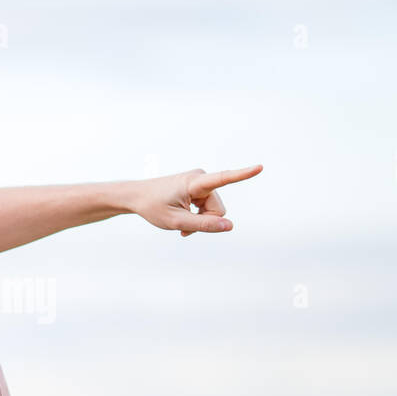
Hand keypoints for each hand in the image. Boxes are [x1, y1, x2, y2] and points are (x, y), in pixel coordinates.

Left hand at [128, 165, 262, 236]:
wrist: (137, 196)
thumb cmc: (153, 207)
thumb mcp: (176, 222)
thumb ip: (203, 226)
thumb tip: (229, 227)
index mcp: (195, 183)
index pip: (224, 178)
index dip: (243, 174)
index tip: (259, 167)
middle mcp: (200, 178)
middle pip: (218, 209)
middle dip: (205, 222)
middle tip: (183, 228)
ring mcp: (200, 182)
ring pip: (213, 211)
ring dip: (200, 221)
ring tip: (181, 225)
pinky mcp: (198, 187)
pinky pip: (207, 208)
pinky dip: (197, 217)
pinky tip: (184, 221)